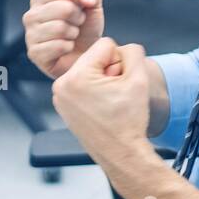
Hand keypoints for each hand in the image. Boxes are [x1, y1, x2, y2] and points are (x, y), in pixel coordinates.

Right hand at [23, 0, 104, 79]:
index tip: (80, 8)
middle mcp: (31, 14)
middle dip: (79, 17)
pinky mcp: (34, 54)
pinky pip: (58, 46)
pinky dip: (69, 47)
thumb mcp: (93, 4)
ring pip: (60, 28)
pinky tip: (67, 48)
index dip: (82, 0)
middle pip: (64, 8)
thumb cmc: (86, 28)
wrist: (86, 57)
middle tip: (78, 24)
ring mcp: (30, 35)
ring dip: (73, 33)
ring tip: (72, 35)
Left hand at [51, 38, 152, 164]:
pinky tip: (102, 107)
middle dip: (109, 71)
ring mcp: (60, 97)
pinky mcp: (63, 105)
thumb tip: (125, 47)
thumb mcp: (139, 79)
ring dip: (103, 81)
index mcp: (75, 77)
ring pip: (89, 70)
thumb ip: (134, 52)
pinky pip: (82, 84)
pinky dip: (94, 91)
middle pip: (94, 57)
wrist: (121, 154)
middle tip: (115, 95)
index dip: (120, 62)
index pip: (105, 45)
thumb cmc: (127, 123)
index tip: (120, 84)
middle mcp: (61, 86)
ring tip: (109, 101)